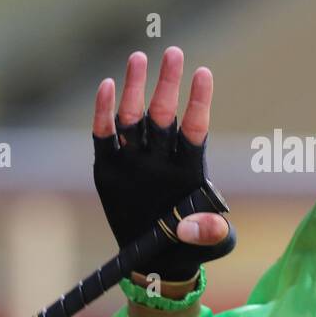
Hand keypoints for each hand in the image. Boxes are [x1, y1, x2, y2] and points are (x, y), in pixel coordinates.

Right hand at [92, 46, 233, 281]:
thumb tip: (194, 227)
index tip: (203, 73)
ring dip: (135, 89)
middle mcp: (160, 159)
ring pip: (133, 119)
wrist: (155, 263)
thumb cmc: (189, 248)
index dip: (198, 101)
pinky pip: (103, 137)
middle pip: (163, 114)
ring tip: (138, 58)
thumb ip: (211, 231)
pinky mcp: (108, 170)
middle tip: (173, 53)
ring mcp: (134, 162)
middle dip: (167, 83)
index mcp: (188, 169)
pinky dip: (104, 113)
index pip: (194, 128)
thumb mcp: (211, 243)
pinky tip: (107, 86)